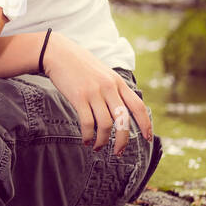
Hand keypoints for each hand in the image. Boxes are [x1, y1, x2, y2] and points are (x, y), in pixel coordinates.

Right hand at [42, 32, 153, 154]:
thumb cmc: (80, 65)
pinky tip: (85, 140)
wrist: (58, 53)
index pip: (138, 106)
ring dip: (102, 141)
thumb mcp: (103, 74)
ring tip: (96, 146)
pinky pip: (88, 123)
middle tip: (118, 152)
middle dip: (122, 140)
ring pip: (106, 125)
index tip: (147, 138)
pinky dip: (88, 135)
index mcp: (117, 82)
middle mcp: (109, 88)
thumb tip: (120, 111)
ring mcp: (94, 92)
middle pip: (123, 120)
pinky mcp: (79, 97)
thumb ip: (113, 89)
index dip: (145, 124)